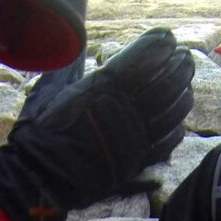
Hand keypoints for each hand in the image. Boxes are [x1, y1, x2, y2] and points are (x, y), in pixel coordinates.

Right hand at [0, 28, 194, 220]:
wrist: (37, 180)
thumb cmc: (38, 135)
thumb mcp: (49, 93)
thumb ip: (69, 70)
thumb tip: (75, 47)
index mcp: (105, 86)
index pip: (150, 53)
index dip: (161, 43)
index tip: (164, 40)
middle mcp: (125, 109)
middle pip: (170, 78)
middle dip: (179, 65)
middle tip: (180, 60)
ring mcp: (134, 137)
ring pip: (176, 108)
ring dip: (183, 92)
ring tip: (182, 86)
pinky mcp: (136, 161)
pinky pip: (169, 140)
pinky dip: (175, 126)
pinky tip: (172, 120)